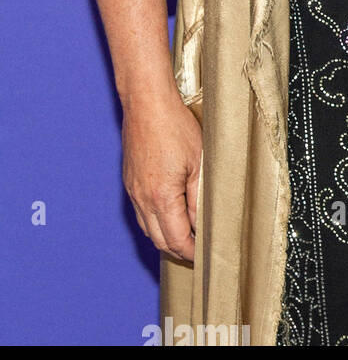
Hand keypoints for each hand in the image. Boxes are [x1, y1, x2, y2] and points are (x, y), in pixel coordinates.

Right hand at [121, 90, 202, 263]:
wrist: (147, 104)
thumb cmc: (175, 128)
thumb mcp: (199, 163)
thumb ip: (199, 198)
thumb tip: (202, 224)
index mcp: (161, 198)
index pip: (176, 239)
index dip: (191, 251)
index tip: (205, 256)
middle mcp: (142, 200)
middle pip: (159, 240)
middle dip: (179, 250)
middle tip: (198, 251)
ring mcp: (133, 191)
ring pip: (147, 228)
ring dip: (166, 237)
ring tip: (187, 236)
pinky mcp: (130, 181)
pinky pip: (141, 212)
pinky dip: (155, 221)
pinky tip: (169, 215)